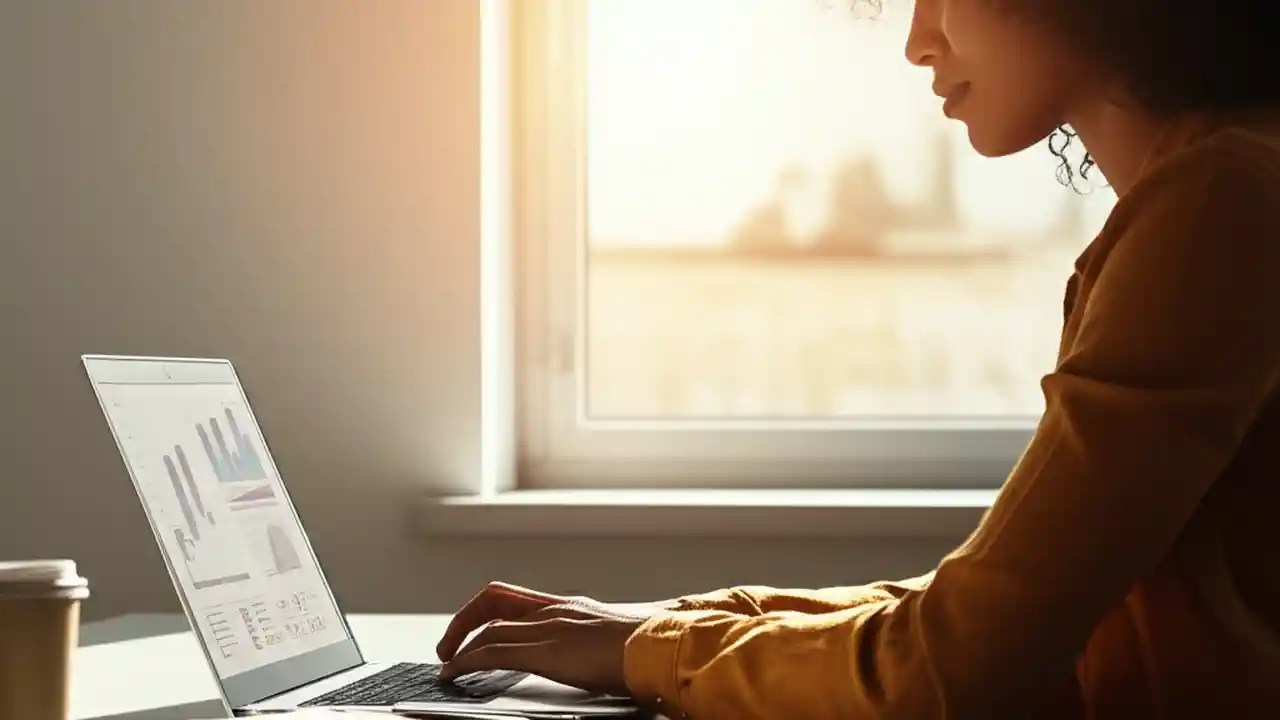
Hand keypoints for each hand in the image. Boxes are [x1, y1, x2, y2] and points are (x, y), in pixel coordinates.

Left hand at [436, 582, 674, 694]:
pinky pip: (493, 652)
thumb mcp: (613, 639)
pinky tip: (456, 674)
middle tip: (449, 645)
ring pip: (488, 629)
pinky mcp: (545, 651)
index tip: (474, 626)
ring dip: (460, 647)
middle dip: (463, 621)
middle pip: (492, 602)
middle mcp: (554, 610)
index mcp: (569, 606)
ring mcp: (548, 628)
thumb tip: (596, 660)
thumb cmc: (650, 646)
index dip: (485, 608)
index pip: (514, 596)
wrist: (661, 646)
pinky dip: (467, 662)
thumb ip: (594, 644)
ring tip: (448, 666)